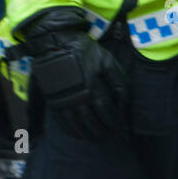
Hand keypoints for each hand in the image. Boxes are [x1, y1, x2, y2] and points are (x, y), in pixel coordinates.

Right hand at [21, 7, 127, 139]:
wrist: (55, 40)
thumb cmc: (84, 50)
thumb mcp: (107, 60)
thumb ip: (119, 81)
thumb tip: (125, 102)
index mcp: (92, 84)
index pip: (107, 112)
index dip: (116, 124)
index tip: (123, 133)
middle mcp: (77, 93)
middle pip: (91, 121)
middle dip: (103, 131)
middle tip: (110, 137)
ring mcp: (62, 96)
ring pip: (76, 123)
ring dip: (87, 133)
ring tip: (95, 138)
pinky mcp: (51, 97)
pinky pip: (60, 119)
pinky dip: (69, 130)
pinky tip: (77, 134)